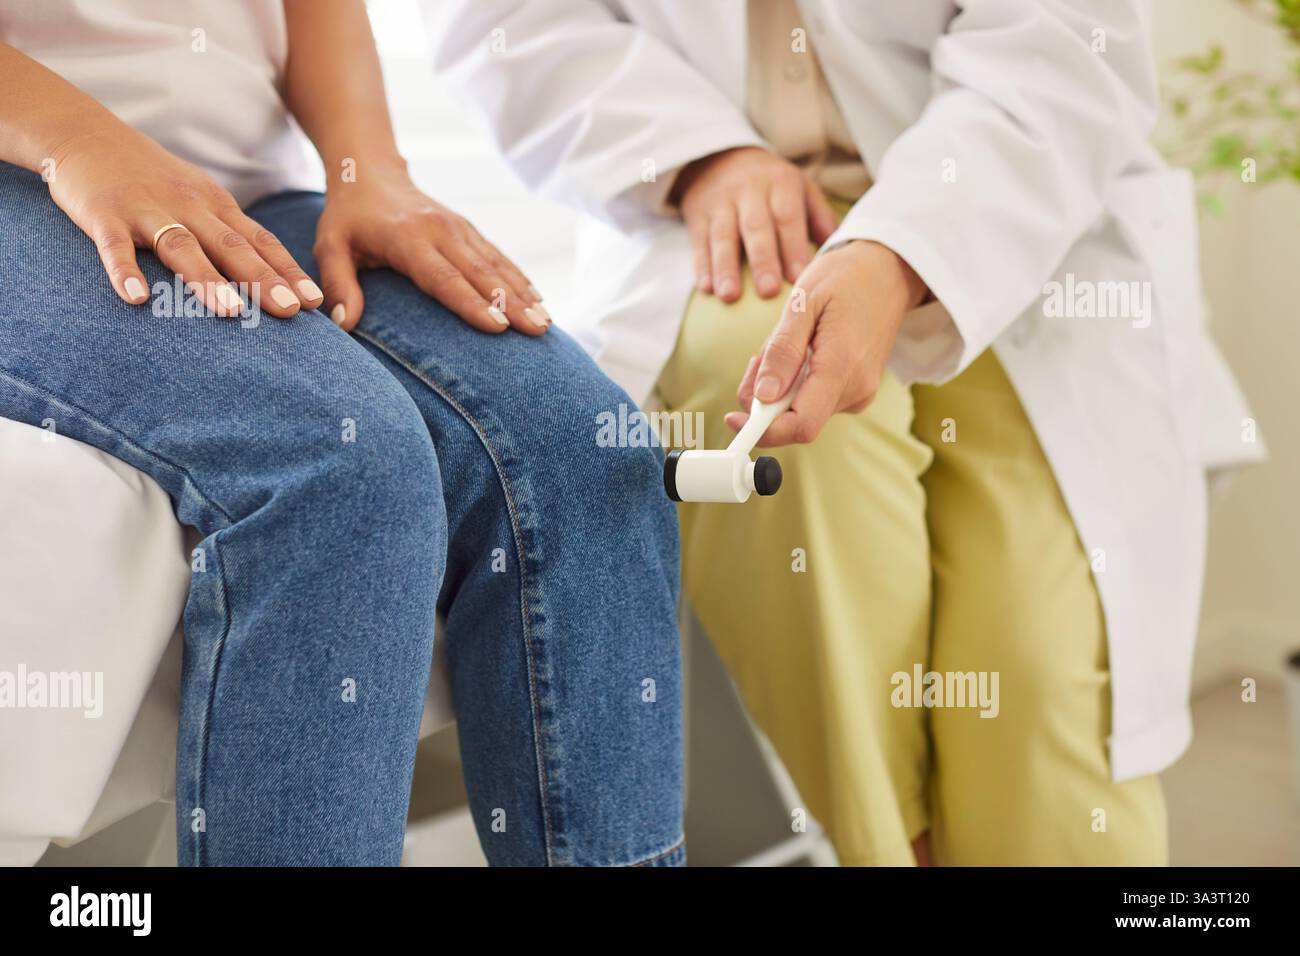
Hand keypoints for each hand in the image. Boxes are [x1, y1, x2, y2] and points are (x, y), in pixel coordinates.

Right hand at [47, 124, 322, 317]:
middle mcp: (188, 207)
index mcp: (215, 206)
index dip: (288, 271)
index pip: (260, 242)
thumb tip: (275, 278)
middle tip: (291, 312)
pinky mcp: (104, 214)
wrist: (86, 133)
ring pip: (182, 246)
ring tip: (231, 312)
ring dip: (206, 279)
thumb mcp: (199, 198)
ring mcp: (147, 210)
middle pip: (231, 247)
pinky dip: (124, 271)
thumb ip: (230, 235)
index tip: (315, 302)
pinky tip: (135, 298)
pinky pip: (115, 246)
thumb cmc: (153, 178)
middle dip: (263, 280)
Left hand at [314, 162, 547, 333]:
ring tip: (546, 322)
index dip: (471, 304)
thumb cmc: (348, 218)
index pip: (444, 278)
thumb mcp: (330, 246)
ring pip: (497, 265)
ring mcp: (460, 228)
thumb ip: (339, 283)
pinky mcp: (470, 230)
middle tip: (538, 330)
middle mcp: (441, 231)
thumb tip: (345, 324)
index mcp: (408, 238)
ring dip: (524, 294)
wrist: (371, 172)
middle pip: (481, 273)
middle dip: (512, 304)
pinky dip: (520, 278)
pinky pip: (499, 257)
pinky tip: (539, 298)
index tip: (497, 328)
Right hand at [670, 146, 840, 301]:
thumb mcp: (799, 187)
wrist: (720, 158)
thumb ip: (819, 217)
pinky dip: (701, 265)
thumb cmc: (771, 185)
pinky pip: (699, 240)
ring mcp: (720, 202)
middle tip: (768, 291)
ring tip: (729, 296)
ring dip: (725, 267)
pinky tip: (706, 287)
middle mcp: (749, 190)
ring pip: (723, 236)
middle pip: (755, 227)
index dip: (793, 247)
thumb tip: (837, 253)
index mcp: (780, 183)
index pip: (787, 216)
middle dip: (762, 260)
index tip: (798, 277)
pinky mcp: (697, 214)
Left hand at [726, 241, 927, 445]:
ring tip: (787, 343)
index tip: (732, 417)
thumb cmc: (846, 278)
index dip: (762, 430)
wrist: (888, 272)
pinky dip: (794, 384)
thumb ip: (782, 351)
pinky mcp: (855, 392)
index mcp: (843, 367)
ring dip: (778, 387)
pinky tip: (802, 351)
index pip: (801, 425)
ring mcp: (858, 394)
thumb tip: (762, 396)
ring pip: (800, 410)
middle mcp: (855, 390)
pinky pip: (812, 400)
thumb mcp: (803, 303)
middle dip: (764, 398)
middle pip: (794, 419)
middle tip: (761, 356)